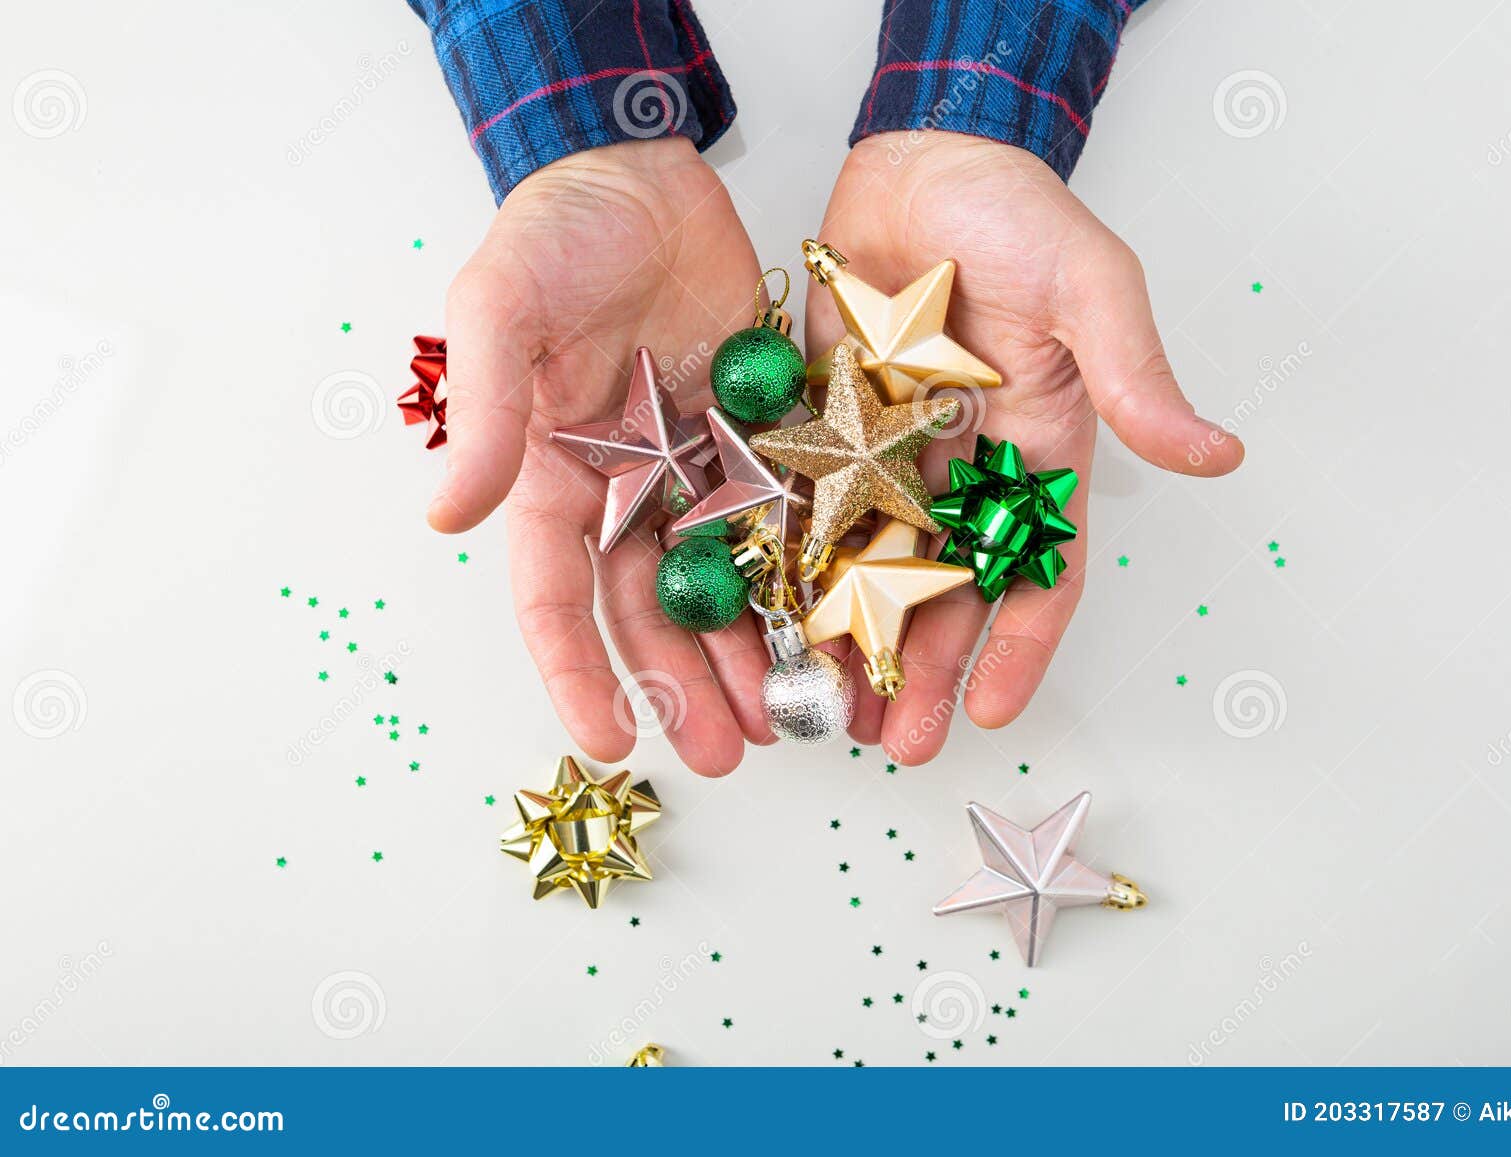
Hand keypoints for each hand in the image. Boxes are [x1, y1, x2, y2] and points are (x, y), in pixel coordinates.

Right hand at [432, 138, 772, 775]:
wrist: (642, 169)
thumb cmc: (557, 231)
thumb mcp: (502, 309)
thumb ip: (485, 411)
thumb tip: (446, 515)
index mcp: (553, 473)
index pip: (555, 596)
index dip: (577, 672)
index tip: (610, 743)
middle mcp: (624, 487)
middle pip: (649, 611)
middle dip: (684, 686)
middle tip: (729, 754)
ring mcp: (693, 468)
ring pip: (722, 585)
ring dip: (750, 655)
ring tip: (791, 719)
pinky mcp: (756, 440)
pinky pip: (782, 523)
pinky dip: (804, 578)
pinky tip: (835, 631)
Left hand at [806, 131, 1244, 763]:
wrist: (924, 157)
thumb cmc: (1019, 211)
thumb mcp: (1091, 288)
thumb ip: (1136, 377)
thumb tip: (1215, 456)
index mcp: (1039, 450)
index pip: (1040, 568)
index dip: (1021, 644)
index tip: (994, 711)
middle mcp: (967, 467)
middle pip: (949, 591)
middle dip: (928, 671)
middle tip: (898, 743)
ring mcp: (894, 454)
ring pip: (874, 568)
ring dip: (858, 641)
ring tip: (830, 710)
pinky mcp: (828, 427)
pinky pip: (810, 509)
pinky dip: (794, 566)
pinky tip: (774, 623)